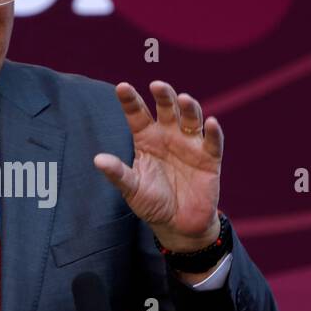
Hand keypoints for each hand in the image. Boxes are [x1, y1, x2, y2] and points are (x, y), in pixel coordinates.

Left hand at [93, 80, 223, 251]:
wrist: (179, 225)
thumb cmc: (152, 202)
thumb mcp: (132, 189)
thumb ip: (118, 174)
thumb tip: (97, 159)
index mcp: (147, 139)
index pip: (137, 114)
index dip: (130, 101)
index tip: (122, 87)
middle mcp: (169, 135)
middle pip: (167, 108)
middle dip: (163, 95)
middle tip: (156, 85)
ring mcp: (190, 144)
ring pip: (191, 118)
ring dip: (188, 107)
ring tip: (182, 99)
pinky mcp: (210, 158)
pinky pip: (213, 141)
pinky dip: (213, 132)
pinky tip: (209, 123)